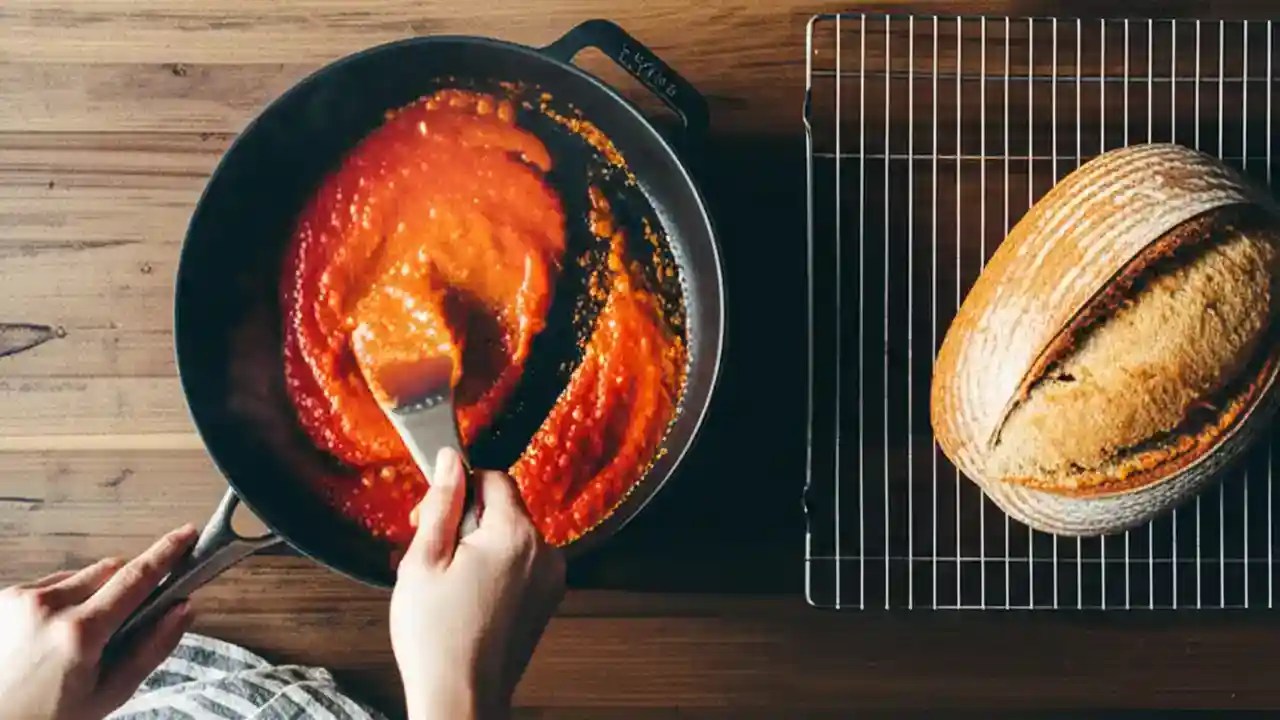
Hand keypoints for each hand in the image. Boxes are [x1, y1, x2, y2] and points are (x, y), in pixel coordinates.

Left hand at [0, 526, 197, 719]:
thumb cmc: (46, 718)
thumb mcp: (109, 694)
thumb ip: (152, 648)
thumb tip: (183, 609)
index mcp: (78, 632)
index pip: (135, 578)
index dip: (167, 553)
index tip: (187, 535)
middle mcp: (46, 607)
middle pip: (110, 569)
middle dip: (127, 585)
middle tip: (126, 619)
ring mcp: (20, 599)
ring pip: (80, 575)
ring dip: (92, 593)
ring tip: (80, 635)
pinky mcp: (4, 597)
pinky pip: (51, 583)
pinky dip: (63, 599)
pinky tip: (54, 632)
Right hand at [391, 449, 565, 719]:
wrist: (460, 698)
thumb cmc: (437, 638)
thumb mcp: (424, 559)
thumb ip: (442, 503)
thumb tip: (450, 460)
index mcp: (516, 535)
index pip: (494, 478)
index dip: (459, 488)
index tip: (433, 511)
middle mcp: (545, 552)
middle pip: (504, 509)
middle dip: (467, 520)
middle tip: (432, 552)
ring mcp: (550, 579)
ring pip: (511, 537)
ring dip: (481, 546)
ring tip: (449, 581)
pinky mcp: (547, 600)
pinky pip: (521, 565)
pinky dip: (496, 569)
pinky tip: (469, 596)